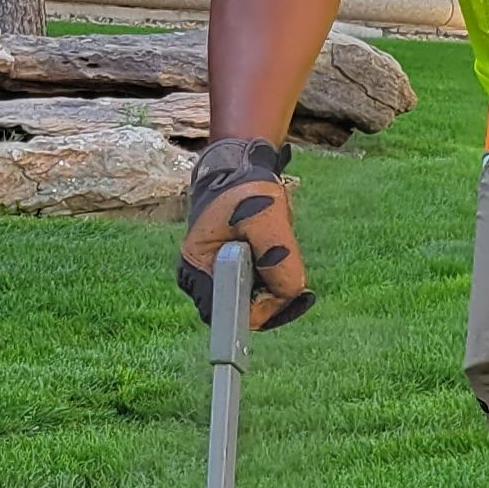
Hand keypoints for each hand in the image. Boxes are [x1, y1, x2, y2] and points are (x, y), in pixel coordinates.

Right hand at [178, 137, 314, 329]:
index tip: (288, 292)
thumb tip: (291, 292)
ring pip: (257, 301)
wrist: (239, 171)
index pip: (229, 315)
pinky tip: (276, 248)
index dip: (261, 310)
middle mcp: (202, 281)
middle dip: (274, 291)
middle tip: (288, 255)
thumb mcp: (265, 217)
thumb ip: (278, 257)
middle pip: (246, 312)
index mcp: (197, 270)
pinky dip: (276, 275)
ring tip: (276, 242)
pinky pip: (262, 290)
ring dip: (276, 280)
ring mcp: (217, 279)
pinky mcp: (233, 276)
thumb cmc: (243, 191)